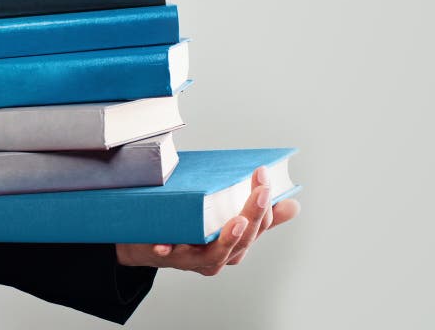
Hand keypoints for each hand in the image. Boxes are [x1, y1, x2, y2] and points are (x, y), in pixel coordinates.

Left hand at [115, 165, 299, 274]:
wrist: (142, 239)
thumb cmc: (188, 225)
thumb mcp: (223, 213)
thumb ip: (255, 210)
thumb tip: (293, 204)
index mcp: (235, 242)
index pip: (259, 227)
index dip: (265, 204)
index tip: (264, 175)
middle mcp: (219, 255)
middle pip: (243, 240)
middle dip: (255, 214)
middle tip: (262, 189)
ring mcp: (194, 259)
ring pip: (216, 254)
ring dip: (229, 239)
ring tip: (237, 221)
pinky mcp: (169, 257)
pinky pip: (172, 254)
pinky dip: (171, 249)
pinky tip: (166, 243)